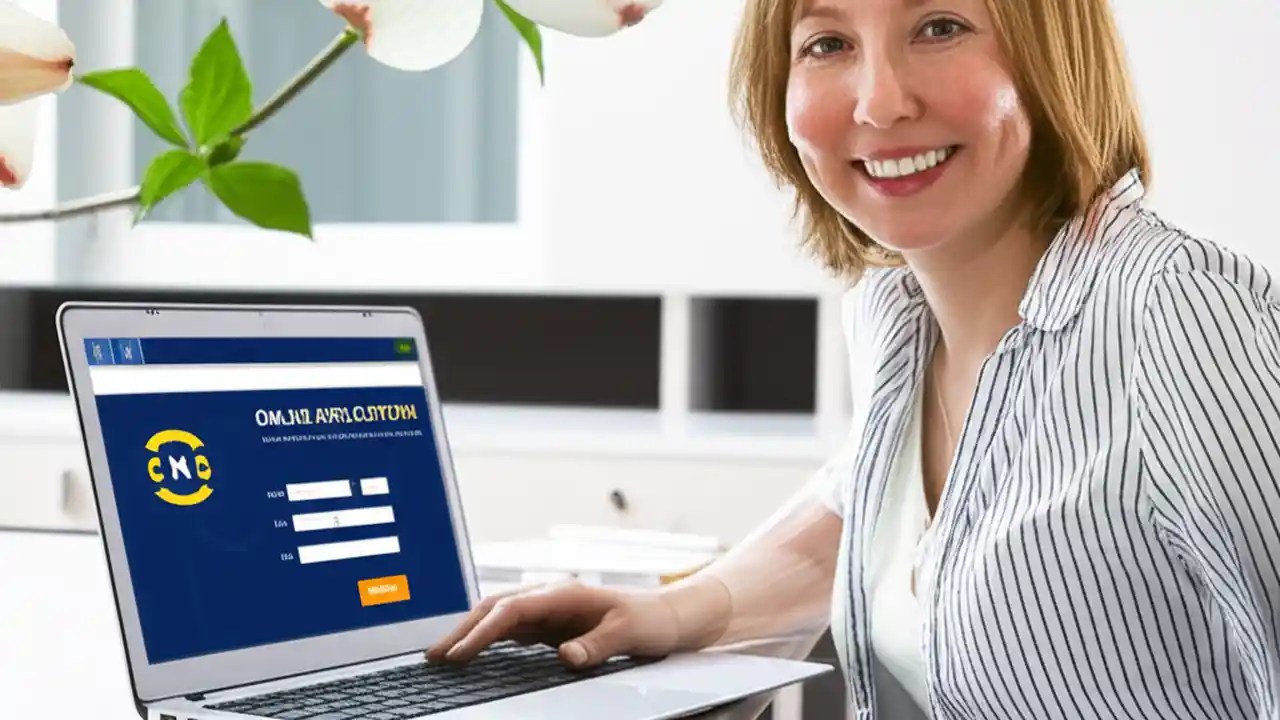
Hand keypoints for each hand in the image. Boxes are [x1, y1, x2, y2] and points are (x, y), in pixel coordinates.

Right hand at [425, 580, 679, 668]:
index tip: (458, 656)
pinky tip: (475, 652)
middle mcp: (550, 597)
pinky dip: (488, 638)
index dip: (480, 633)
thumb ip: (597, 645)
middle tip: (434, 657)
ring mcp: (550, 609)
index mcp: (563, 594)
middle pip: (494, 608)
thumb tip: (565, 657)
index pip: (509, 612)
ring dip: (470, 632)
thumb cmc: (651, 620)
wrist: (671, 614)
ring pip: (499, 616)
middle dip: (462, 630)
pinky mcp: (553, 623)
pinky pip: (511, 628)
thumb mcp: (630, 633)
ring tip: (444, 655)